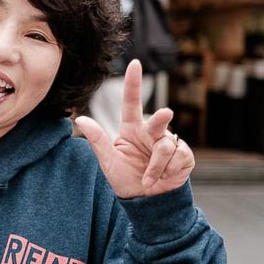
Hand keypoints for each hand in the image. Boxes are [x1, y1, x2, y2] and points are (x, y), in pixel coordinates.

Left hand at [73, 60, 194, 198]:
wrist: (147, 201)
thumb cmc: (125, 179)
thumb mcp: (108, 162)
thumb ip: (97, 140)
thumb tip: (80, 119)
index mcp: (132, 129)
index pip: (132, 102)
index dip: (133, 83)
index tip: (134, 63)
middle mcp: (151, 132)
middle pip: (158, 119)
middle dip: (162, 118)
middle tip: (166, 113)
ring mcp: (169, 142)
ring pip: (166, 145)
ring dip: (156, 167)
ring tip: (148, 179)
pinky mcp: (184, 155)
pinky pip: (178, 157)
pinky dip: (167, 171)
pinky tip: (163, 178)